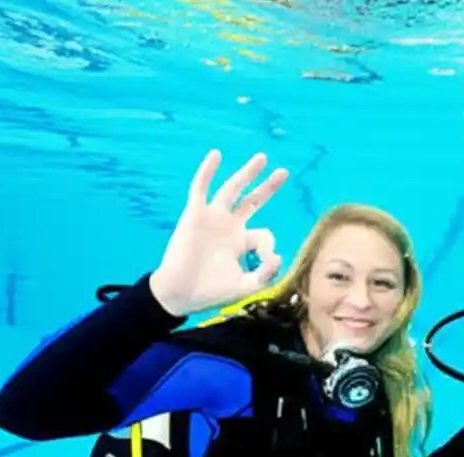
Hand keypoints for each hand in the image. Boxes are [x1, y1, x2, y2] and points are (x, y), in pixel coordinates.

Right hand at [149, 150, 289, 316]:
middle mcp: (229, 226)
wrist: (179, 294)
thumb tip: (279, 256)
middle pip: (252, 201)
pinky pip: (200, 188)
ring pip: (232, 189)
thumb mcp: (245, 286)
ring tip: (262, 158)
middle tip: (284, 172)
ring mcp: (212, 218)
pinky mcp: (195, 215)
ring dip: (247, 173)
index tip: (268, 260)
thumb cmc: (210, 292)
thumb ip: (265, 274)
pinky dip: (207, 171)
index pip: (264, 235)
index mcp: (241, 242)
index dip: (270, 247)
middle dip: (268, 187)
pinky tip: (216, 155)